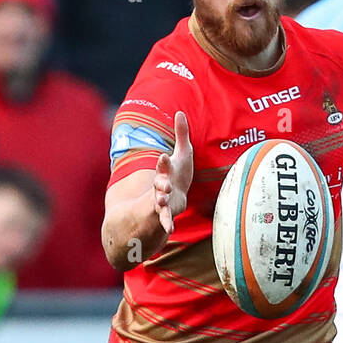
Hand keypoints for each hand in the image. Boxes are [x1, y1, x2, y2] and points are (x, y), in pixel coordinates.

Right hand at [152, 110, 192, 236]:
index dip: (164, 162)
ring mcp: (162, 201)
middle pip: (159, 183)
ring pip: (159, 201)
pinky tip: (169, 230)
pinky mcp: (166, 214)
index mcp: (166, 170)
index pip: (164, 165)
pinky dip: (166, 224)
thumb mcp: (182, 153)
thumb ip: (181, 134)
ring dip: (161, 202)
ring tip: (162, 203)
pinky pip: (165, 220)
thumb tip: (180, 112)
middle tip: (163, 185)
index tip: (164, 157)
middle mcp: (161, 185)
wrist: (173, 196)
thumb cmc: (178, 172)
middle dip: (160, 183)